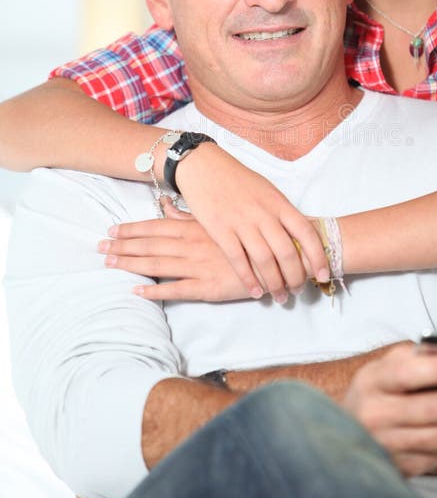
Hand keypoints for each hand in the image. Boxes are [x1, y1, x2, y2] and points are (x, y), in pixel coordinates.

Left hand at [100, 201, 252, 301]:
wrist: (275, 254)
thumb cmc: (245, 235)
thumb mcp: (215, 220)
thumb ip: (187, 216)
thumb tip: (164, 206)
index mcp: (194, 227)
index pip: (155, 226)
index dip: (131, 229)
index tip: (111, 230)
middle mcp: (191, 245)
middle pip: (150, 245)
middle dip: (123, 247)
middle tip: (99, 248)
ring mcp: (198, 266)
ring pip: (157, 265)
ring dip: (131, 264)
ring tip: (110, 265)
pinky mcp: (207, 287)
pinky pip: (176, 289)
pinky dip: (155, 290)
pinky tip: (136, 291)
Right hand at [173, 143, 329, 297]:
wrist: (203, 166)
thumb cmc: (237, 179)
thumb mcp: (266, 190)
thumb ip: (280, 212)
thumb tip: (296, 235)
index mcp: (278, 202)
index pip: (306, 232)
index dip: (317, 256)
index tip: (322, 274)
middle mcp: (264, 213)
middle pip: (287, 252)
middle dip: (296, 277)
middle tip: (298, 291)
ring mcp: (242, 222)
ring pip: (265, 260)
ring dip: (275, 283)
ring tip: (280, 297)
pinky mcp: (220, 230)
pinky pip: (238, 260)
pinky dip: (249, 279)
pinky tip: (256, 292)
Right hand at [342, 343, 436, 476]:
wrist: (344, 432)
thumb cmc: (373, 394)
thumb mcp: (383, 367)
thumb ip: (415, 357)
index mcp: (372, 382)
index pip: (406, 374)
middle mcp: (375, 414)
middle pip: (431, 410)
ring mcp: (385, 444)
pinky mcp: (397, 467)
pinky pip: (436, 459)